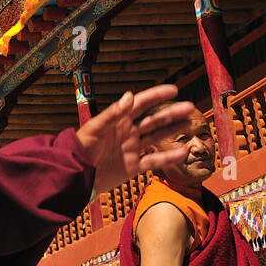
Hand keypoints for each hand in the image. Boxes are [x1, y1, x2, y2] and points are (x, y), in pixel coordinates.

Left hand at [75, 85, 197, 193]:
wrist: (76, 175)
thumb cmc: (80, 149)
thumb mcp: (95, 128)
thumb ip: (113, 113)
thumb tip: (130, 96)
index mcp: (118, 121)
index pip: (141, 104)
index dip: (156, 96)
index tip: (174, 90)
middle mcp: (127, 133)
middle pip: (153, 120)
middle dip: (171, 113)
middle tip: (189, 108)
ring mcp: (131, 149)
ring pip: (157, 137)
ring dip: (172, 130)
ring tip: (189, 124)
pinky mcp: (132, 166)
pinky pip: (154, 160)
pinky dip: (169, 157)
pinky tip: (183, 152)